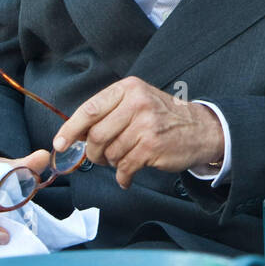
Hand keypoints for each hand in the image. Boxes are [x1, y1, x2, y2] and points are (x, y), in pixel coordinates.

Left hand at [53, 76, 224, 189]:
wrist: (203, 129)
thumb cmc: (165, 117)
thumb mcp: (139, 101)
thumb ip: (110, 112)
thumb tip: (74, 134)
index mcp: (130, 89)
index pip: (90, 109)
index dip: (71, 129)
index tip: (61, 143)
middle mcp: (137, 103)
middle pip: (97, 135)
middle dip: (94, 153)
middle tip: (102, 157)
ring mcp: (146, 125)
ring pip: (110, 153)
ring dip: (113, 163)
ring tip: (126, 159)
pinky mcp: (152, 147)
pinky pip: (124, 167)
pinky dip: (123, 176)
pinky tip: (129, 175)